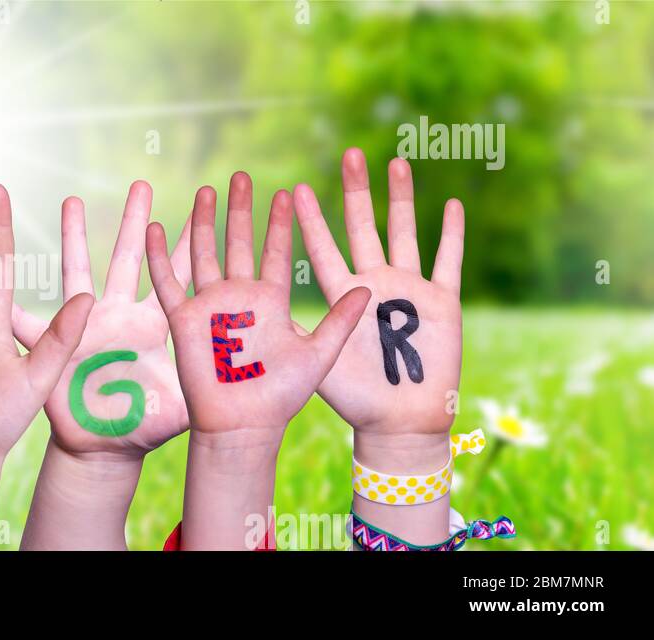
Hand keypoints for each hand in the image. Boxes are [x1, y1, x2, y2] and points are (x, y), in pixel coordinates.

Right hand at [12, 181, 191, 459]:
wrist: (105, 446)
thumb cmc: (146, 425)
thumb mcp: (184, 406)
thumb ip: (205, 386)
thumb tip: (238, 379)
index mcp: (154, 324)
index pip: (175, 275)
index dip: (186, 242)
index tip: (201, 205)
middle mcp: (120, 315)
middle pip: (129, 257)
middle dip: (135, 220)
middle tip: (143, 182)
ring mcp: (85, 325)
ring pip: (78, 270)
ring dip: (74, 235)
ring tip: (72, 199)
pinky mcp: (55, 346)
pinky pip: (30, 322)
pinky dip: (13, 304)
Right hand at [146, 172, 367, 549]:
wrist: (243, 426)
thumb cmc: (282, 397)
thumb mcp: (320, 354)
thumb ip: (340, 320)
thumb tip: (368, 289)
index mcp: (271, 301)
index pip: (275, 252)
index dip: (280, 223)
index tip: (286, 191)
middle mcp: (240, 298)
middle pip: (238, 243)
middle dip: (240, 209)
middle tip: (241, 176)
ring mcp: (210, 306)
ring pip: (204, 253)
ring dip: (203, 222)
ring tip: (206, 191)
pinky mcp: (184, 320)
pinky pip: (169, 283)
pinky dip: (161, 257)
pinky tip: (157, 229)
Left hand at [292, 149, 463, 465]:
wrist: (398, 423)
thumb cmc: (355, 399)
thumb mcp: (318, 361)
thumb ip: (296, 329)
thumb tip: (257, 304)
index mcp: (342, 295)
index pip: (322, 248)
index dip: (312, 220)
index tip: (298, 188)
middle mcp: (374, 284)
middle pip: (364, 228)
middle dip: (357, 192)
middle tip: (350, 152)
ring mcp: (409, 290)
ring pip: (405, 234)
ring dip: (402, 199)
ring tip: (396, 163)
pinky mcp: (443, 303)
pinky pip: (448, 262)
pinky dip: (452, 235)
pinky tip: (452, 205)